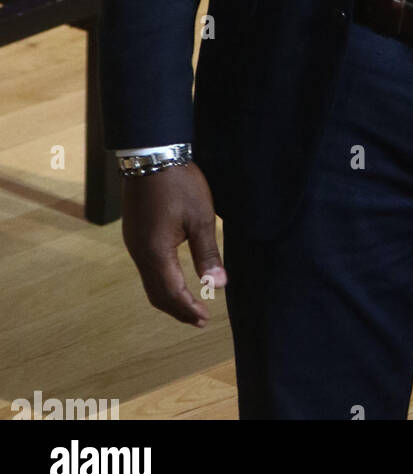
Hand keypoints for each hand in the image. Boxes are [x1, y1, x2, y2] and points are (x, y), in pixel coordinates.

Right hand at [121, 162, 225, 326]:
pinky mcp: (135, 234)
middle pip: (157, 294)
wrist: (151, 155)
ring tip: (189, 303)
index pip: (172, 293)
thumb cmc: (178, 184)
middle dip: (178, 309)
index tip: (205, 319)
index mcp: (156, 253)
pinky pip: (146, 268)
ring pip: (150, 282)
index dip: (189, 309)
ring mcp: (134, 244)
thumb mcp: (201, 217)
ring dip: (169, 296)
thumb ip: (208, 254)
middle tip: (199, 319)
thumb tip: (217, 286)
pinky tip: (174, 278)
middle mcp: (140, 253)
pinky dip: (162, 281)